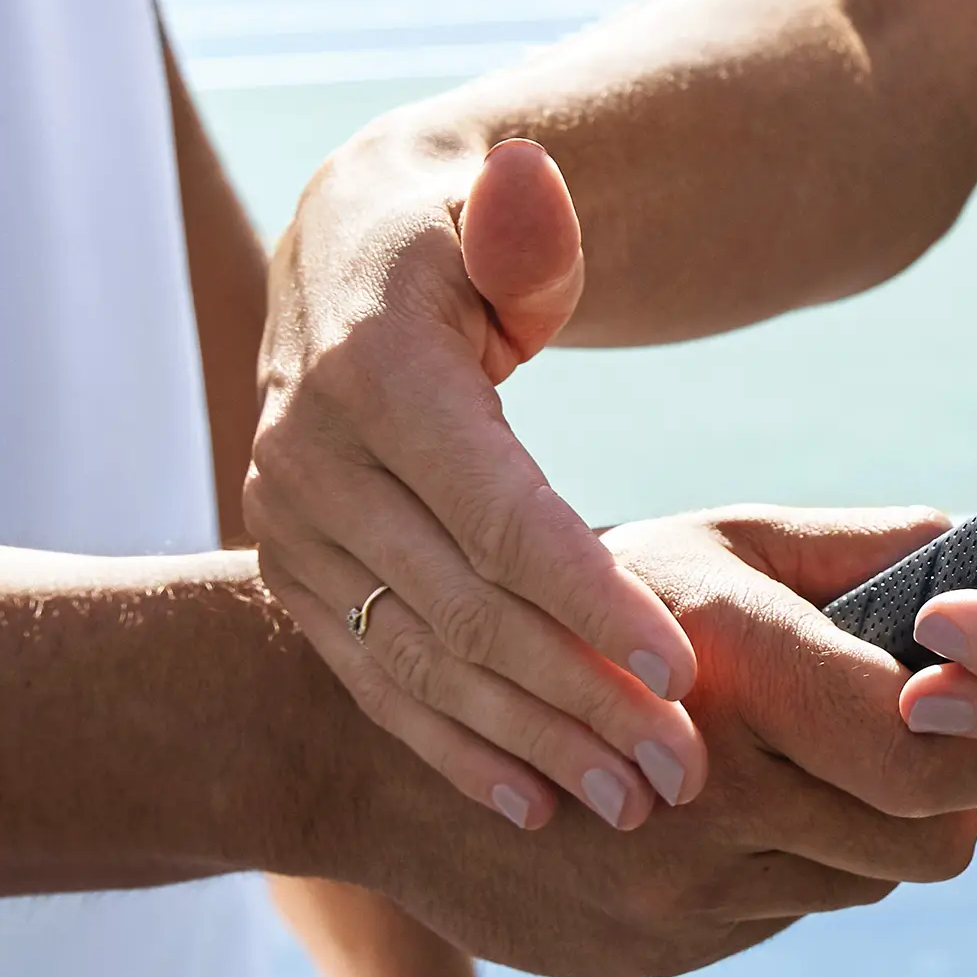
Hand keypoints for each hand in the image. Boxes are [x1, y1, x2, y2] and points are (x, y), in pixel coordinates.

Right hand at [251, 130, 704, 831]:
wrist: (335, 267)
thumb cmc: (455, 244)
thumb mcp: (493, 220)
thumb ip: (524, 226)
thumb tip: (524, 173)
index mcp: (372, 375)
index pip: (495, 513)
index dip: (591, 594)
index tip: (684, 664)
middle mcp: (310, 462)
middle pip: (464, 610)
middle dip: (581, 695)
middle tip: (685, 766)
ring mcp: (290, 534)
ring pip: (421, 664)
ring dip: (530, 741)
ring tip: (634, 799)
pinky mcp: (291, 583)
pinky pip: (376, 685)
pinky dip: (456, 748)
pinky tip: (533, 804)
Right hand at [351, 503, 976, 976]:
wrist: (389, 744)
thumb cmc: (582, 604)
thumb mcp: (709, 543)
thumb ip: (852, 549)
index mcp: (735, 669)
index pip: (920, 753)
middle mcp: (713, 791)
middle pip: (926, 846)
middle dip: (947, 798)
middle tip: (924, 742)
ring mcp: (683, 887)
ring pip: (865, 883)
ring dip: (863, 831)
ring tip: (811, 759)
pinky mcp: (660, 951)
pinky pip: (786, 914)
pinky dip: (786, 867)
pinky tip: (727, 806)